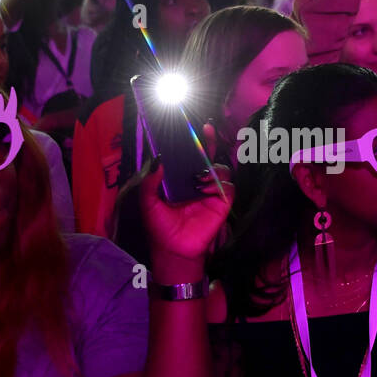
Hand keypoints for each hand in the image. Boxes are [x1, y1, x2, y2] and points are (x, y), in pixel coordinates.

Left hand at [140, 124, 232, 266]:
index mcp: (180, 179)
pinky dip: (219, 185)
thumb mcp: (148, 202)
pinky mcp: (222, 203)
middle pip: (208, 156)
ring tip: (199, 177)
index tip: (191, 127)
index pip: (188, 156)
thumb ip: (150, 182)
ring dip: (212, 168)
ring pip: (221, 169)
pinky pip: (228, 187)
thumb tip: (157, 159)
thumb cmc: (160, 227)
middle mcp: (197, 182)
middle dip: (208, 142)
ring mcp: (211, 191)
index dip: (192, 141)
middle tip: (206, 131)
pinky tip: (206, 190)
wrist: (174, 250)